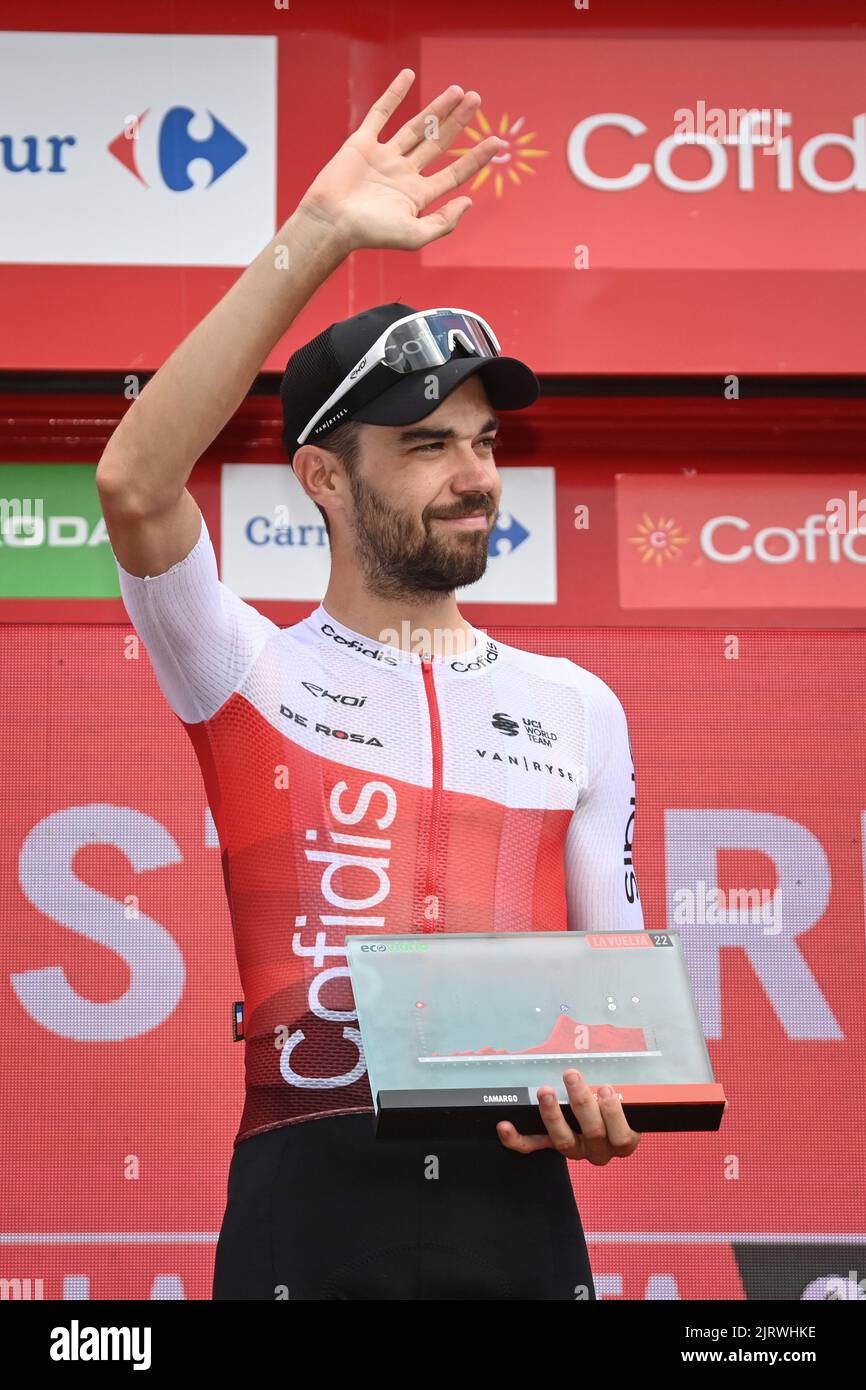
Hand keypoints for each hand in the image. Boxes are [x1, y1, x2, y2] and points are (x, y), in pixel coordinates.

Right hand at [297, 68, 503, 252]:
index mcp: (417, 195)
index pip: (453, 173)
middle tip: (477, 99)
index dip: (475, 158)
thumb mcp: (415, 236)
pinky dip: (394, 94)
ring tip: (458, 90)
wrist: (331, 222)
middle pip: (438, 143)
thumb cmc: (370, 234)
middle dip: (459, 122)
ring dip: (438, 108)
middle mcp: (404, 173)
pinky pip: (381, 114)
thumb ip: (443, 222)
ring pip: (417, 126)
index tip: (496, 142)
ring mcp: (384, 156)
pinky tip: (409, 76)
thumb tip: (468, 201)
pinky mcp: (363, 143)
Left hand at [496, 1070, 641, 1165]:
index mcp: (621, 1141)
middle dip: (581, 1103)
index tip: (607, 1089)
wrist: (603, 1123)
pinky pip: (532, 1146)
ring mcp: (573, 1149)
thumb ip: (622, 1085)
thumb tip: (613, 1052)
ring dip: (552, 1115)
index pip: (621, 1137)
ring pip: (563, 1141)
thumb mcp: (628, 1096)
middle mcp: (598, 1150)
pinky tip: (505, 1125)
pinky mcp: (550, 1146)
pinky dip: (516, 1139)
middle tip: (572, 1075)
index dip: (614, 1114)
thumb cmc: (617, 1105)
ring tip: (545, 1091)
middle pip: (592, 1133)